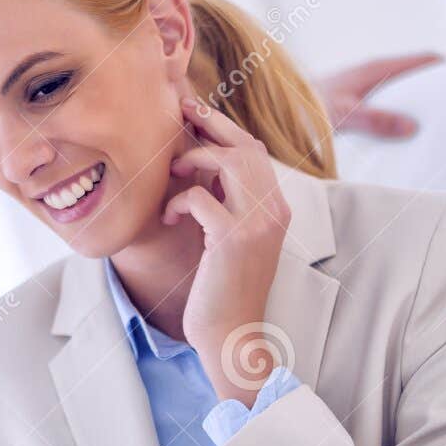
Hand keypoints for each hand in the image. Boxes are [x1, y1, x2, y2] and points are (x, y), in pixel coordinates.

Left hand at [164, 87, 291, 405]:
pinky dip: (178, 200)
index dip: (225, 127)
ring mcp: (256, 224)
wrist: (232, 334)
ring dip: (194, 159)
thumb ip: (225, 202)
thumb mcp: (229, 238)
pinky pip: (199, 197)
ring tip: (174, 173)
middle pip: (246, 146)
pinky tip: (169, 216)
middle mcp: (273, 210)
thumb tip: (200, 164)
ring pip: (229, 161)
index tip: (196, 110)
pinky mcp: (232, 239)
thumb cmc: (223, 287)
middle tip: (180, 111)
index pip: (255, 151)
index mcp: (276, 208)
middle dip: (210, 123)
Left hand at [314, 53, 441, 137]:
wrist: (282, 109)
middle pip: (419, 76)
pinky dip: (401, 114)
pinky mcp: (359, 100)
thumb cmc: (306, 107)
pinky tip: (403, 136)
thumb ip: (374, 120)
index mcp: (378, 68)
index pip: (426, 59)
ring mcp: (368, 86)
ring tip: (435, 129)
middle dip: (439, 91)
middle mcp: (376, 73)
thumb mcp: (342, 114)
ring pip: (405, 91)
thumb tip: (412, 126)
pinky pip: (390, 103)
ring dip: (420, 106)